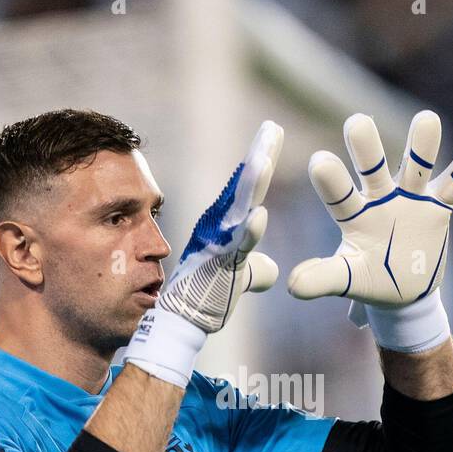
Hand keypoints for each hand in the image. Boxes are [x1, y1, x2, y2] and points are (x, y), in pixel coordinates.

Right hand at [124, 120, 281, 387]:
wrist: (180, 322)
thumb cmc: (204, 298)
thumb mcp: (237, 280)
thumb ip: (254, 270)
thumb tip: (272, 270)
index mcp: (224, 226)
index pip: (247, 189)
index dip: (259, 161)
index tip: (273, 133)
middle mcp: (218, 228)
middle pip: (245, 187)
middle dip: (260, 156)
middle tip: (273, 129)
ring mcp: (218, 244)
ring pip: (240, 208)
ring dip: (253, 184)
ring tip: (266, 157)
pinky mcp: (219, 266)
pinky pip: (237, 246)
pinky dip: (248, 231)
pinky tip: (261, 215)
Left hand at [286, 110, 452, 324]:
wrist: (405, 294)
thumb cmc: (371, 282)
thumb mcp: (348, 281)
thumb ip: (324, 278)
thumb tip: (292, 286)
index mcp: (353, 215)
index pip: (339, 195)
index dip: (331, 181)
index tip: (319, 161)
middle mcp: (379, 198)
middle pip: (372, 167)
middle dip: (366, 147)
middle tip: (355, 121)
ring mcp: (410, 199)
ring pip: (416, 166)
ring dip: (422, 145)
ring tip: (426, 119)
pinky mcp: (438, 208)